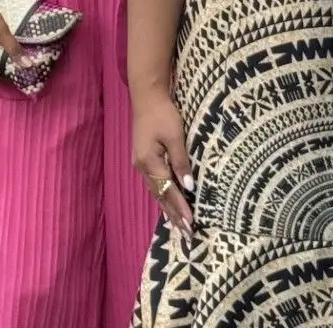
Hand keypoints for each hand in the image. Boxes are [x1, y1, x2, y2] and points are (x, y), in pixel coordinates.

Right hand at [130, 85, 193, 237]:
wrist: (146, 97)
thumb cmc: (163, 113)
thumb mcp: (175, 136)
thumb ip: (181, 162)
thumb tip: (189, 187)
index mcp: (149, 162)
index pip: (168, 191)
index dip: (180, 208)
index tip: (191, 224)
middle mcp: (142, 167)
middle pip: (160, 196)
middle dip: (174, 216)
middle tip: (186, 235)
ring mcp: (141, 164)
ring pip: (157, 192)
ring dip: (168, 210)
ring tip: (178, 227)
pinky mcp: (144, 159)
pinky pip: (155, 184)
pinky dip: (163, 197)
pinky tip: (168, 205)